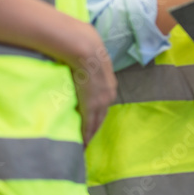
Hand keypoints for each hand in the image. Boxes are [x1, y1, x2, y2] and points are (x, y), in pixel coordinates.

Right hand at [67, 26, 117, 145]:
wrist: (86, 51)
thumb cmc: (87, 52)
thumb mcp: (96, 64)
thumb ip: (93, 73)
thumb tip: (85, 74)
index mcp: (110, 86)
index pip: (105, 106)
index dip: (99, 116)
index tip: (95, 125)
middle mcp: (109, 96)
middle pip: (103, 117)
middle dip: (96, 128)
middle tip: (89, 139)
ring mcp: (101, 101)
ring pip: (96, 122)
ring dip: (91, 133)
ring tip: (85, 143)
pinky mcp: (91, 105)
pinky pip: (89, 123)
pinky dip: (86, 134)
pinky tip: (83, 142)